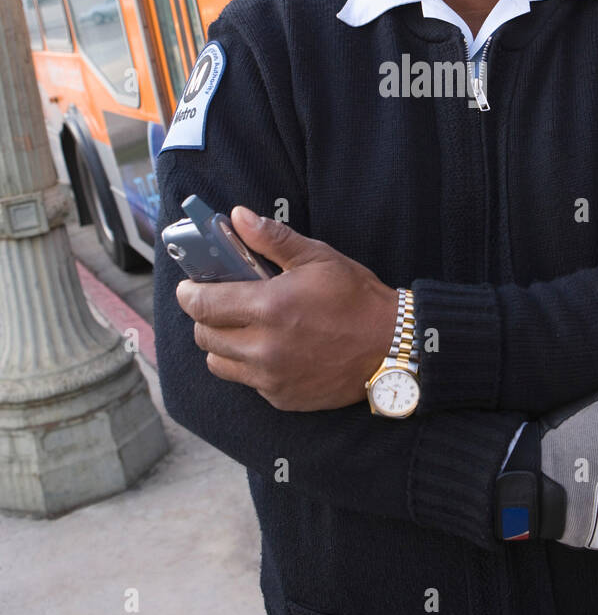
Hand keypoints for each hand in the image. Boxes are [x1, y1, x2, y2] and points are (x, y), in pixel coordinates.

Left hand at [175, 207, 398, 410]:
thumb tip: (237, 216)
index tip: (190, 286)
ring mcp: (271, 377)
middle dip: (205, 317)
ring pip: (218, 363)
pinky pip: (246, 382)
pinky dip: (249, 366)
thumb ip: (272, 238)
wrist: (392, 346)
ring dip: (222, 344)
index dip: (189, 294)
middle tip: (221, 303)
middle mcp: (264, 348)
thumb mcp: (317, 257)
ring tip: (243, 329)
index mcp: (269, 308)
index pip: (202, 305)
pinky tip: (271, 350)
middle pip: (204, 336)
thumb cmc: (355, 297)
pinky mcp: (281, 398)